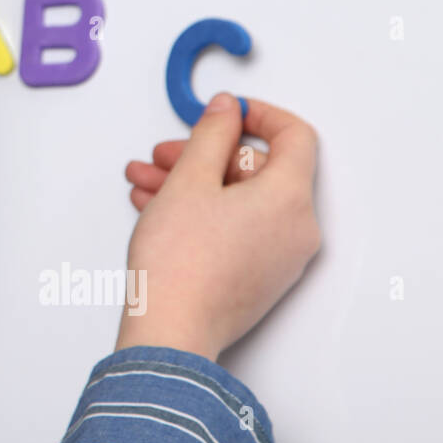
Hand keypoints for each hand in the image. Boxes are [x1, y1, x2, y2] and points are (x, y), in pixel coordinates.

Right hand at [115, 93, 320, 361]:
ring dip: (193, 184)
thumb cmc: (180, 264)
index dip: (257, 115)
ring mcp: (280, 258)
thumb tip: (226, 111)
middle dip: (203, 155)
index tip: (225, 113)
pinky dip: (203, 212)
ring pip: (240, 200)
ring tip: (146, 184)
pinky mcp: (260, 278)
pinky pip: (238, 228)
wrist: (171, 331)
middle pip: (257, 170)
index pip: (294, 136)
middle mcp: (296, 229)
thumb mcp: (188, 180)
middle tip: (165, 155)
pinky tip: (159, 209)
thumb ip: (211, 134)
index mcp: (289, 199)